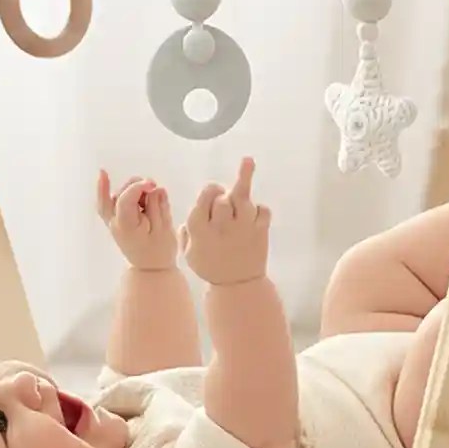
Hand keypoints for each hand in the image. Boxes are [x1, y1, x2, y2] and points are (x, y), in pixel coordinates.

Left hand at [97, 171, 178, 270]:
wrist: (151, 269)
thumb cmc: (159, 250)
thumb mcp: (164, 228)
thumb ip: (158, 205)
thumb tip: (155, 188)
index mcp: (127, 225)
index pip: (127, 198)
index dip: (139, 186)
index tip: (154, 185)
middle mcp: (115, 222)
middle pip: (121, 193)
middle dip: (137, 186)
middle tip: (154, 189)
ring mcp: (112, 221)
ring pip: (114, 195)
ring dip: (131, 189)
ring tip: (148, 200)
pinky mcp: (114, 220)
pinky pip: (105, 202)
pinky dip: (104, 189)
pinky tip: (103, 174)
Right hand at [181, 157, 271, 285]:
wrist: (238, 287)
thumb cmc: (211, 268)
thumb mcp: (189, 253)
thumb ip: (186, 234)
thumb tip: (186, 220)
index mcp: (200, 229)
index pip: (204, 199)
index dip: (210, 191)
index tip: (214, 192)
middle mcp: (220, 226)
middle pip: (222, 197)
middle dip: (223, 193)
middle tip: (225, 199)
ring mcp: (242, 227)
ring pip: (242, 198)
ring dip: (245, 177)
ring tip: (248, 160)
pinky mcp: (260, 231)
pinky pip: (262, 211)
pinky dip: (260, 210)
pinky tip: (255, 216)